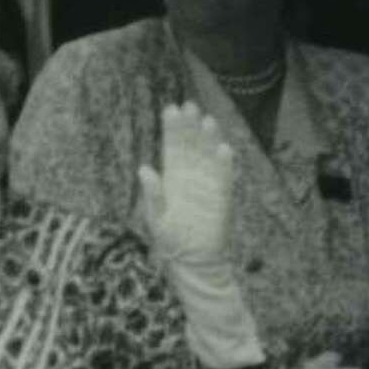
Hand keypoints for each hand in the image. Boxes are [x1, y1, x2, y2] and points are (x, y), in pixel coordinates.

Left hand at [136, 100, 234, 272]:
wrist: (193, 263)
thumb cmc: (171, 241)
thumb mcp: (156, 219)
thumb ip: (152, 195)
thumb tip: (144, 169)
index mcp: (172, 176)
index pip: (173, 146)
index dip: (173, 128)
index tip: (171, 109)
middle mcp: (191, 176)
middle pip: (192, 145)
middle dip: (191, 126)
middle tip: (189, 105)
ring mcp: (208, 185)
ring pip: (209, 155)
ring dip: (209, 138)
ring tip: (207, 120)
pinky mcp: (222, 198)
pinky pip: (224, 177)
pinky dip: (224, 163)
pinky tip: (222, 149)